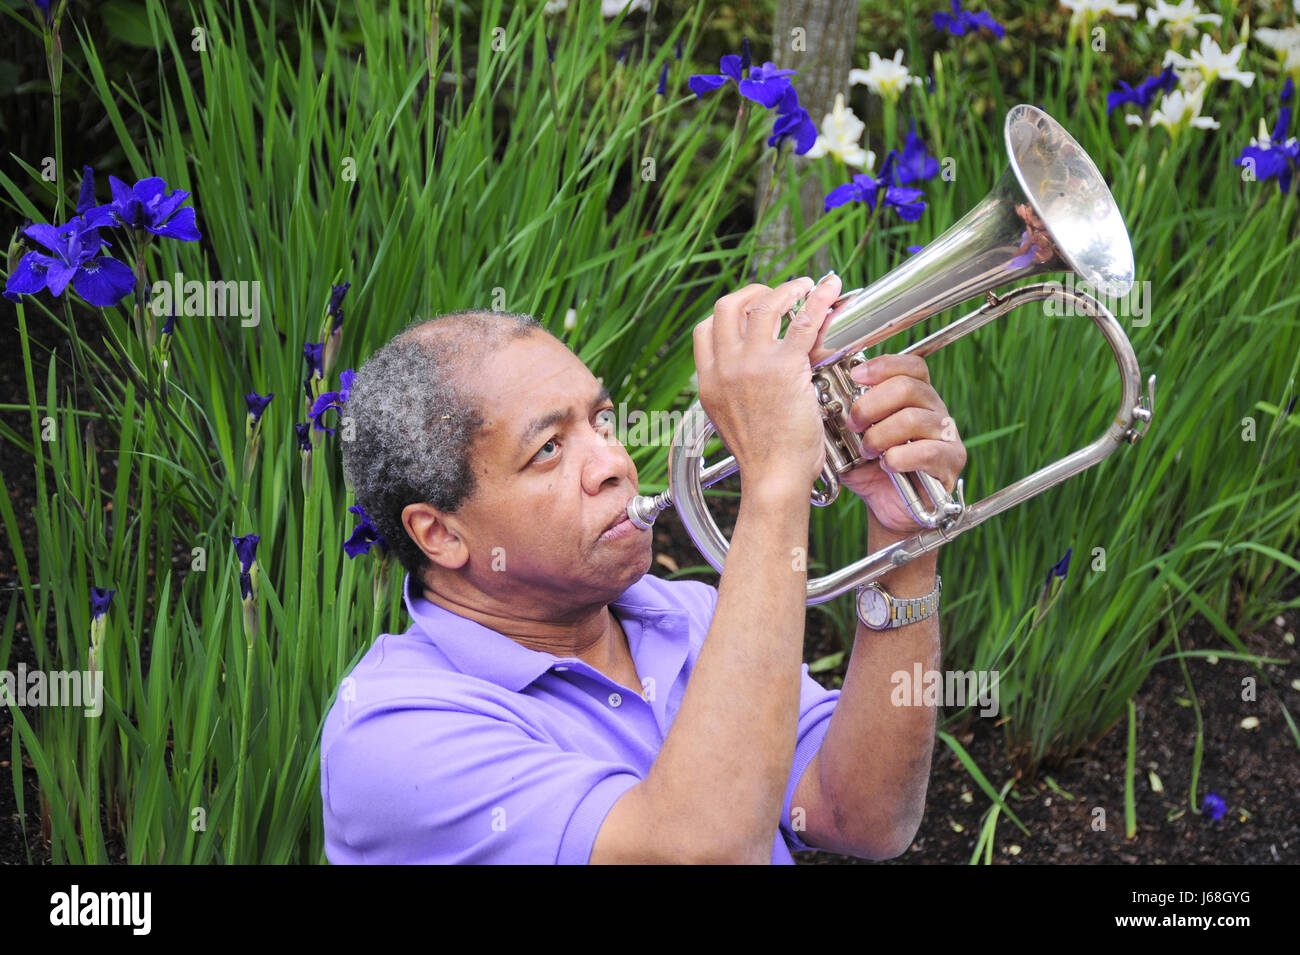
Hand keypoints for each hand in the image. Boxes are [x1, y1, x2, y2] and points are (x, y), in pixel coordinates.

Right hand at [694, 275, 842, 490]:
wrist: (775, 478)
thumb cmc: (763, 459)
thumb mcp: (730, 421)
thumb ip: (732, 392)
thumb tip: (747, 377)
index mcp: (709, 382)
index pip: (704, 330)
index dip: (727, 314)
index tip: (746, 311)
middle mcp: (725, 368)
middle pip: (728, 306)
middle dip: (753, 291)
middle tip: (775, 294)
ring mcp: (752, 365)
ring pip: (764, 304)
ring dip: (787, 289)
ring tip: (805, 287)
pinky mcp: (784, 367)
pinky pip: (803, 321)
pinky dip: (818, 299)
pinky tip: (829, 289)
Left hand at [838, 354, 967, 535]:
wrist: (885, 509)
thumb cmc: (868, 469)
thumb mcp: (848, 437)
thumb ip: (841, 414)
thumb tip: (821, 392)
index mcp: (915, 397)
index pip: (910, 365)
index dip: (883, 366)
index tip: (855, 375)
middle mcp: (935, 410)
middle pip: (909, 387)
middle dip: (872, 404)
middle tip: (853, 424)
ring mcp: (947, 435)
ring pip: (914, 419)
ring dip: (881, 435)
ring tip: (867, 451)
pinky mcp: (950, 461)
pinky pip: (927, 451)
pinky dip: (899, 457)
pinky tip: (887, 466)